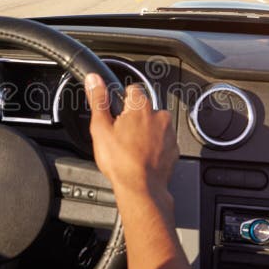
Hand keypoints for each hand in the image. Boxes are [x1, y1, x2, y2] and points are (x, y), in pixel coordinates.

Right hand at [85, 73, 178, 202]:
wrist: (141, 189)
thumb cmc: (121, 162)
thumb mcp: (101, 128)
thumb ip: (98, 100)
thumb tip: (94, 80)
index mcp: (141, 107)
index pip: (132, 89)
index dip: (121, 101)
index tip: (116, 112)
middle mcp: (159, 116)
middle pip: (143, 109)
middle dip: (133, 119)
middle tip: (120, 135)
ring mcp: (169, 133)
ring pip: (153, 125)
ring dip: (144, 132)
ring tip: (131, 148)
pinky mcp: (174, 149)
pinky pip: (162, 141)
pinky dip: (154, 146)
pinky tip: (141, 156)